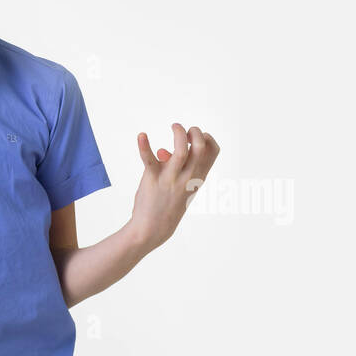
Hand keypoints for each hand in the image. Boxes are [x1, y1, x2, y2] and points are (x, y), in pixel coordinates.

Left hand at [128, 122, 219, 251]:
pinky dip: (144, 145)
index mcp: (198, 177)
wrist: (153, 228)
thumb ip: (173, 165)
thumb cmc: (167, 204)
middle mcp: (188, 177)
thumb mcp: (178, 185)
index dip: (207, 138)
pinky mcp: (153, 179)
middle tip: (185, 131)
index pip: (213, 151)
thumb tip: (163, 151)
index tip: (195, 137)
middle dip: (196, 132)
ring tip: (174, 126)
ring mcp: (171, 178)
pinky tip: (141, 135)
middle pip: (200, 148)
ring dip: (178, 134)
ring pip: (180, 151)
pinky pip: (149, 160)